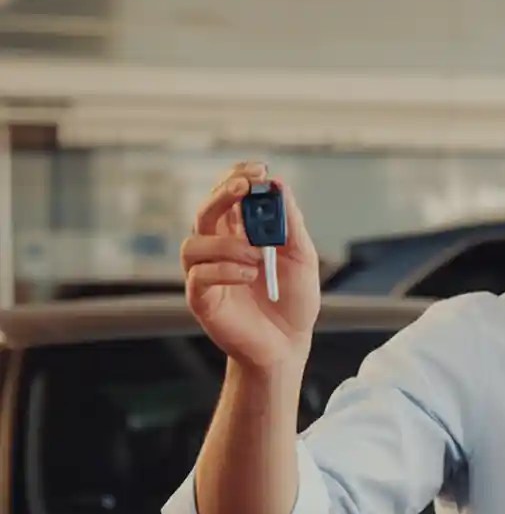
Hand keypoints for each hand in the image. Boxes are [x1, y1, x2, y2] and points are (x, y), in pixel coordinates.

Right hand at [181, 162, 320, 370]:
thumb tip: (280, 185)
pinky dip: (225, 270)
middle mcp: (218, 249)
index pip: (229, 196)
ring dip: (228, 244)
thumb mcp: (303, 258)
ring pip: (194, 244)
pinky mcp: (202, 300)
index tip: (259, 168)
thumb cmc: (293, 300)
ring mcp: (206, 274)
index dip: (237, 177)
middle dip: (223, 194)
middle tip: (245, 187)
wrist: (289, 345)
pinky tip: (249, 275)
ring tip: (258, 257)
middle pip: (205, 211)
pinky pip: (199, 276)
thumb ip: (290, 225)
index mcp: (241, 234)